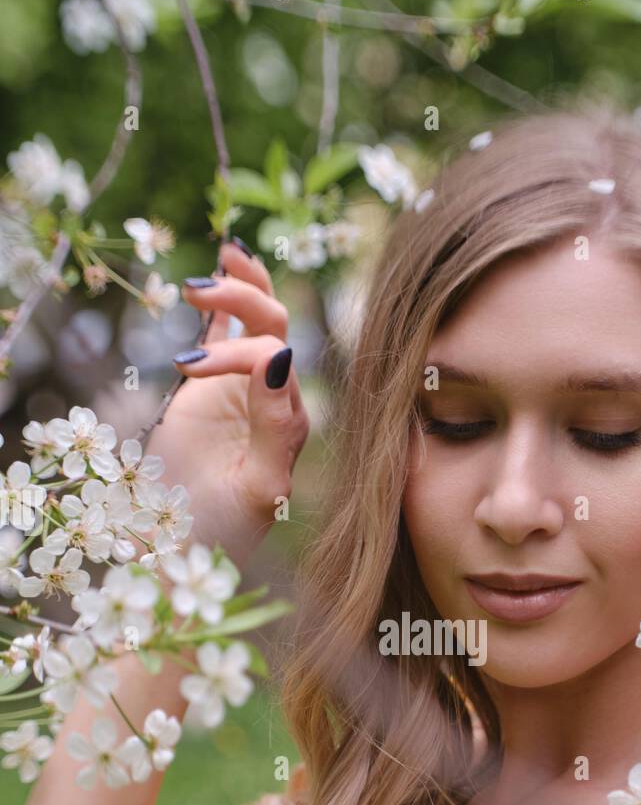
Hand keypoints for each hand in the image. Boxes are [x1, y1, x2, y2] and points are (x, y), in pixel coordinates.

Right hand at [143, 238, 310, 568]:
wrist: (185, 546)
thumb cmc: (224, 530)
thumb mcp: (257, 489)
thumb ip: (275, 430)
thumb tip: (283, 357)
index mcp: (291, 420)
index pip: (274, 361)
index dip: (236, 354)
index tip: (187, 371)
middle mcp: (275, 397)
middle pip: (273, 325)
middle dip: (242, 300)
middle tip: (197, 291)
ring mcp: (245, 386)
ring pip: (257, 317)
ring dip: (241, 285)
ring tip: (216, 260)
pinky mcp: (214, 383)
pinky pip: (227, 329)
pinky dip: (229, 296)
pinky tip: (223, 259)